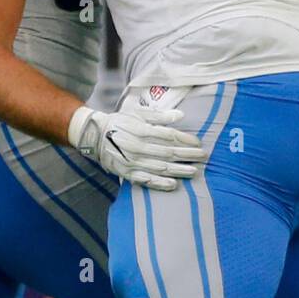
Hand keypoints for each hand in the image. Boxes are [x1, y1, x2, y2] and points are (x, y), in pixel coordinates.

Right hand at [69, 100, 205, 189]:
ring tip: (194, 171)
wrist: (95, 136)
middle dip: (188, 155)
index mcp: (141, 130)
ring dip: (179, 170)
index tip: (198, 142)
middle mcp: (138, 147)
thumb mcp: (137, 113)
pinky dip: (160, 183)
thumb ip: (159, 115)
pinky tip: (173, 185)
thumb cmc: (120, 122)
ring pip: (160, 167)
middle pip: (169, 152)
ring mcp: (132, 161)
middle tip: (203, 157)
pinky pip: (146, 180)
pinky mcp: (127, 173)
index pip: (169, 135)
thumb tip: (180, 115)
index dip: (186, 139)